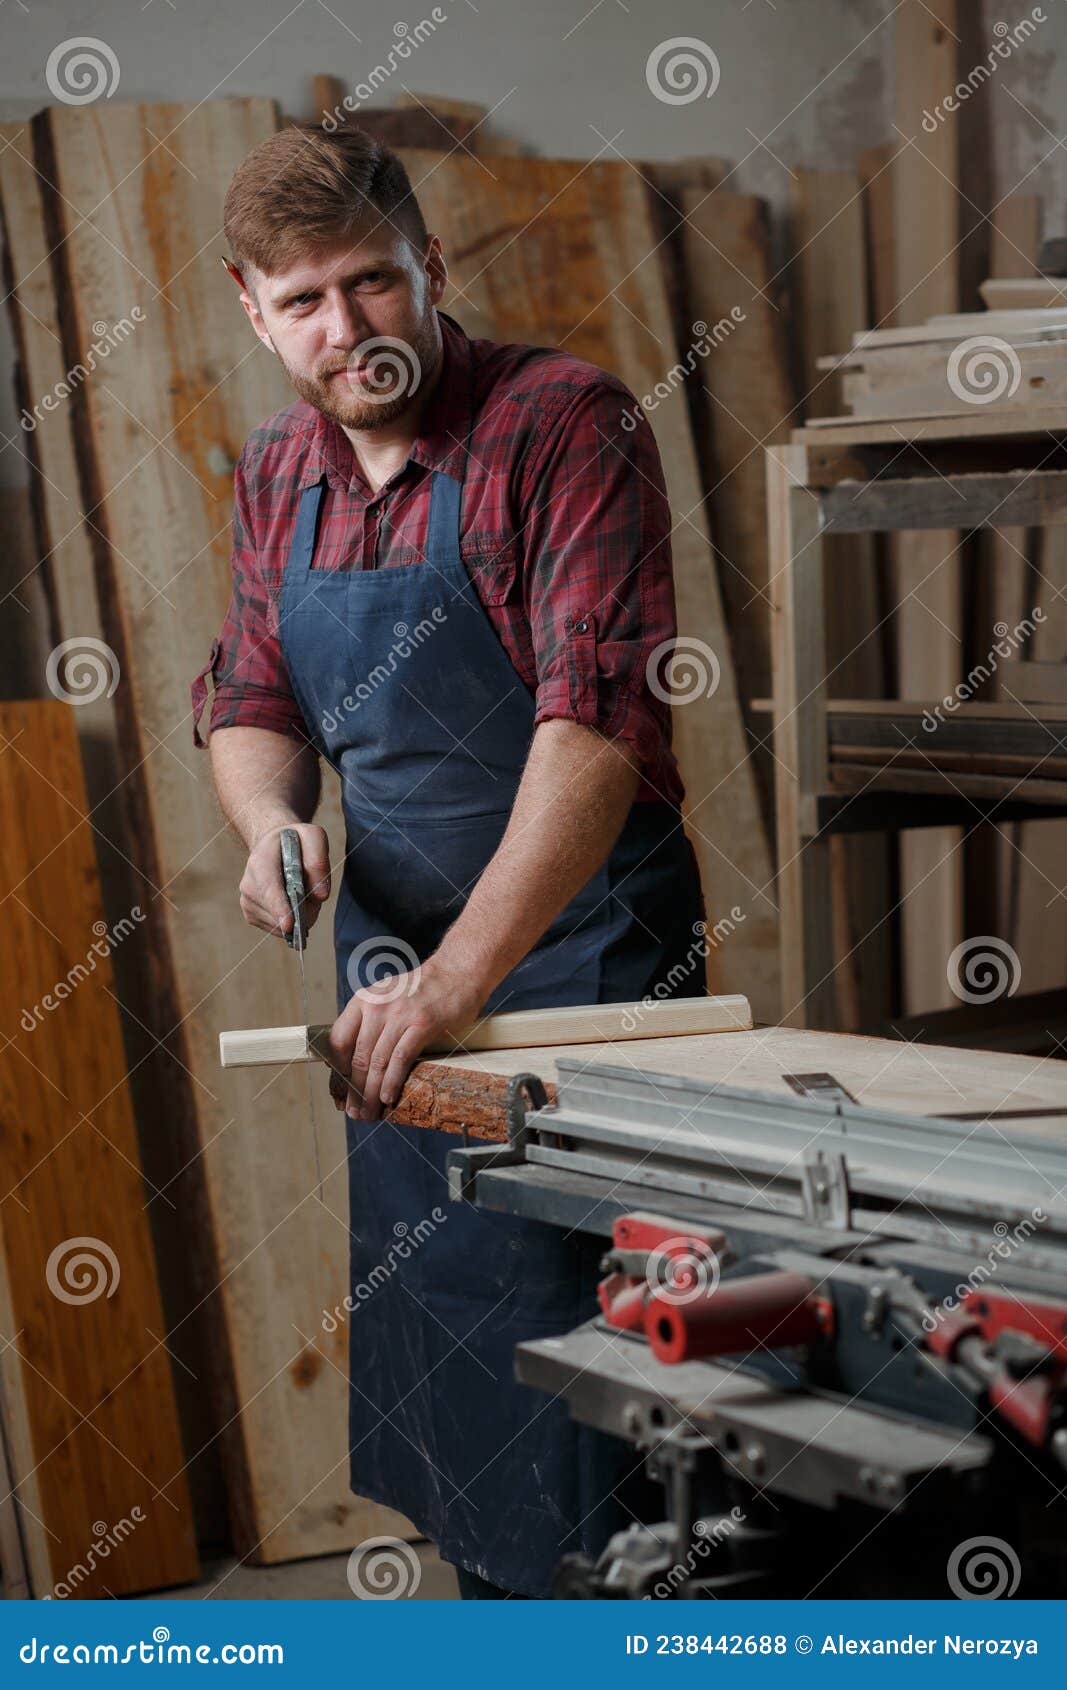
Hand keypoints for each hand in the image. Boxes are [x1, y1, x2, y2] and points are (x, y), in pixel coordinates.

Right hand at [238, 822, 330, 937]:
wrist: (272, 846)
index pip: (269, 889)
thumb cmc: (295, 841)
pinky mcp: (252, 915)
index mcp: (261, 862)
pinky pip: (278, 928)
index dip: (279, 908)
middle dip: (302, 911)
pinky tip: (292, 902)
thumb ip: (319, 862)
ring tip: (300, 892)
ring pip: (281, 924)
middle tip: (312, 892)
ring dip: (298, 915)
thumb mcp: (313, 837)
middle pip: (278, 912)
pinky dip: (291, 920)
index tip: (289, 924)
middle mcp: (248, 884)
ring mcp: (247, 902)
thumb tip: (321, 896)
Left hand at [326, 955, 484, 1120]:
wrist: (458, 972)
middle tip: (354, 1111)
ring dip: (371, 1093)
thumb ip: (371, 1021)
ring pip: (377, 1063)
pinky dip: (391, 1082)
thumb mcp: (387, 997)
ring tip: (369, 1112)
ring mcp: (400, 1015)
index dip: (336, 1071)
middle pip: (358, 1057)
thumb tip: (357, 1060)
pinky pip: (400, 1060)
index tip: (340, 1091)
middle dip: (354, 1090)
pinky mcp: (422, 1024)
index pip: (338, 1040)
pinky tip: (388, 1097)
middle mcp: (377, 1007)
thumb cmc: (424, 990)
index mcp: (363, 1000)